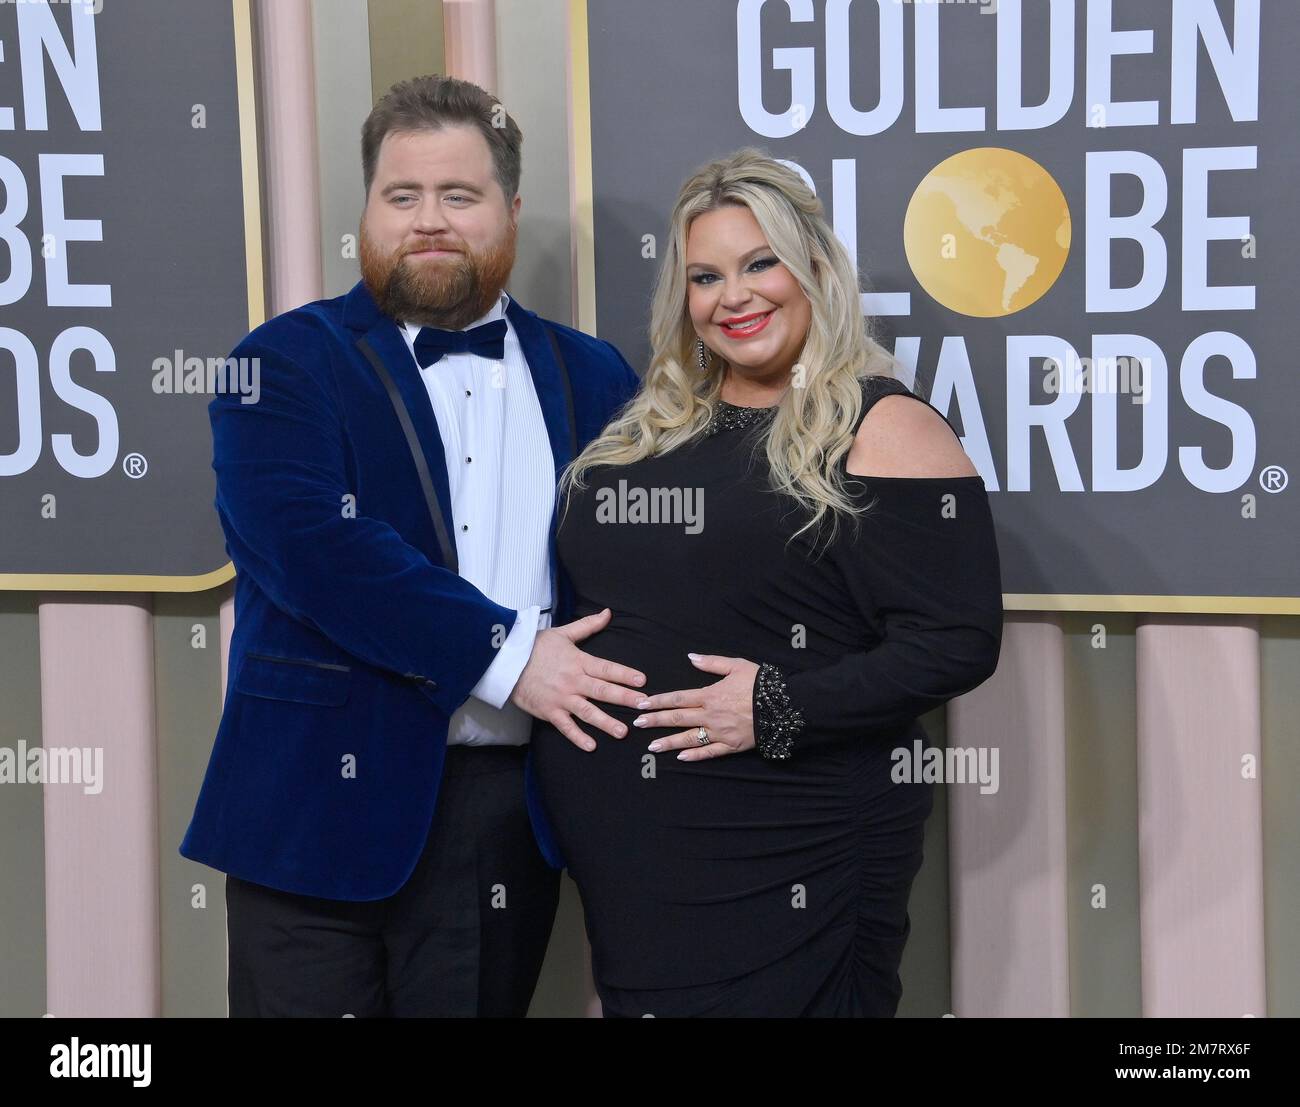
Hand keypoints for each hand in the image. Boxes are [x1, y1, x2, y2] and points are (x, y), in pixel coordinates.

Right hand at [510, 608, 646, 751]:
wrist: (506, 661)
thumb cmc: (535, 647)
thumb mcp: (563, 633)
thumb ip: (588, 625)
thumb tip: (608, 613)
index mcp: (578, 661)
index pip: (606, 668)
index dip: (625, 674)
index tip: (642, 681)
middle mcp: (573, 681)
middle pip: (602, 690)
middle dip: (624, 698)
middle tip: (643, 706)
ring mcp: (561, 698)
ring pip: (587, 712)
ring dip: (606, 722)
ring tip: (623, 731)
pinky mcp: (549, 711)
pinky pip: (566, 727)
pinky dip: (578, 737)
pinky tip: (591, 746)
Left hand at [631, 653, 757, 760]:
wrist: (784, 706)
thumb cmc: (760, 683)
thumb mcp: (736, 665)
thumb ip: (712, 663)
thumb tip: (691, 657)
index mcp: (710, 694)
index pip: (678, 698)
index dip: (658, 701)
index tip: (642, 704)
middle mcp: (711, 715)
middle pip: (678, 718)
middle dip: (655, 721)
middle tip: (637, 725)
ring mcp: (720, 732)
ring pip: (689, 738)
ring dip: (669, 742)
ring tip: (651, 746)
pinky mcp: (731, 745)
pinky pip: (710, 752)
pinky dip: (695, 755)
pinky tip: (681, 757)